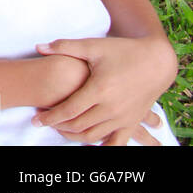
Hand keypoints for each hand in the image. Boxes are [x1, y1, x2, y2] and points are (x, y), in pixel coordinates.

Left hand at [33, 36, 173, 144]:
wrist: (157, 61)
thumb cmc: (123, 51)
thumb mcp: (93, 46)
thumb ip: (64, 47)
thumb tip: (38, 47)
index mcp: (99, 89)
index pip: (68, 110)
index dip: (49, 117)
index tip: (36, 120)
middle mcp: (111, 107)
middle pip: (78, 126)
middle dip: (58, 126)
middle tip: (45, 122)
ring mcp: (123, 118)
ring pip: (93, 136)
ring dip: (74, 136)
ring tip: (61, 128)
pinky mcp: (133, 122)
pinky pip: (116, 143)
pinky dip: (100, 146)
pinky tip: (87, 141)